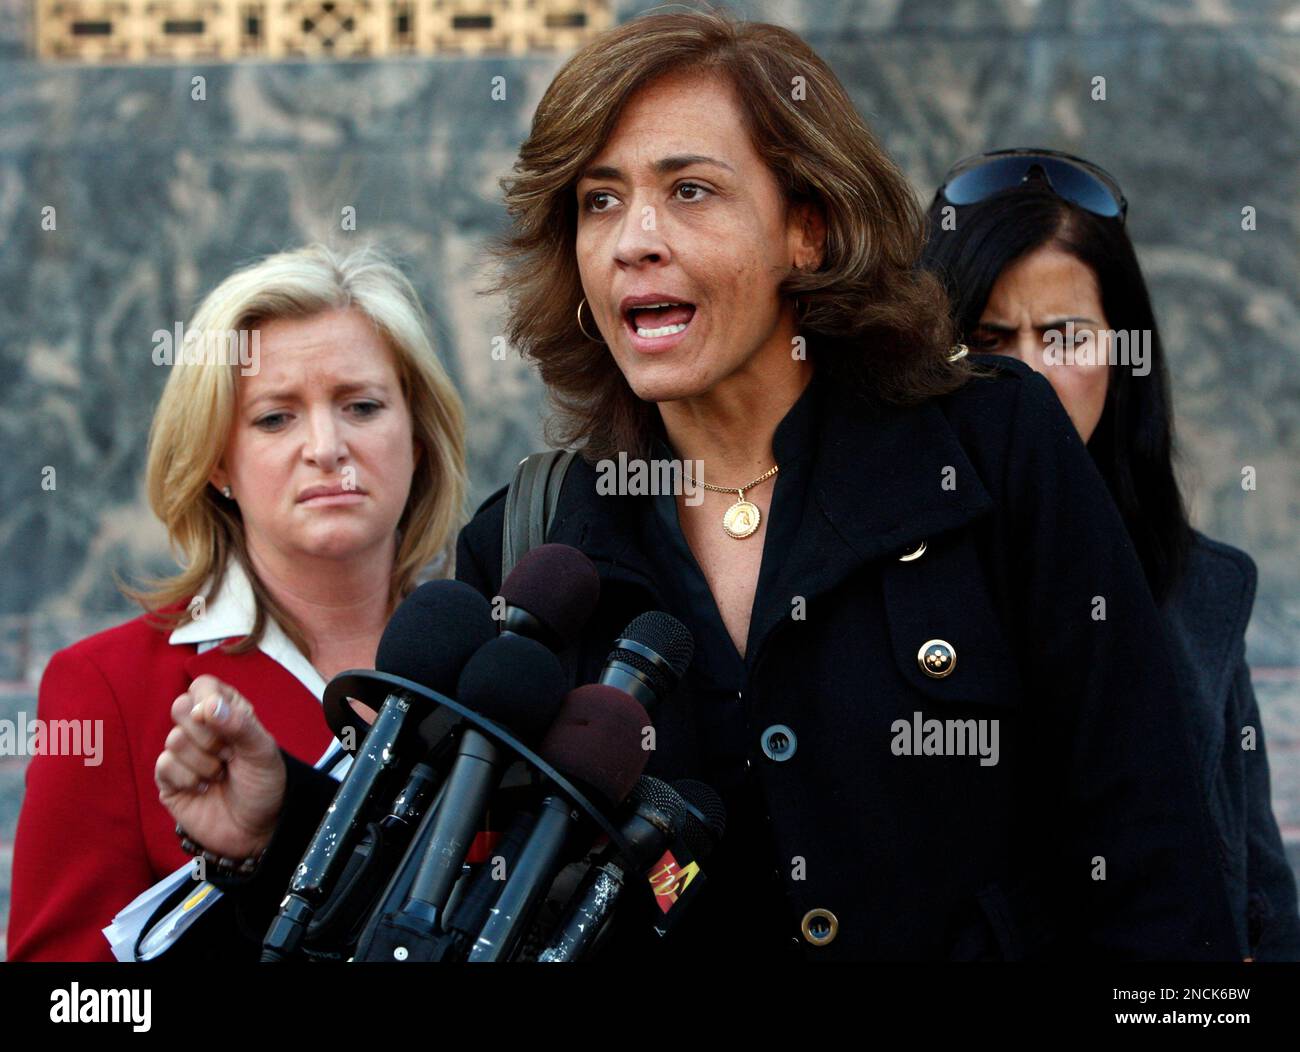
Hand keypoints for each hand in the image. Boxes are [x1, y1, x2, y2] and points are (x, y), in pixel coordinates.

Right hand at [155, 675, 285, 860]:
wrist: (257, 829)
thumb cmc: (263, 784)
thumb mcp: (262, 751)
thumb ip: (239, 724)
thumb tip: (207, 706)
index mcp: (227, 712)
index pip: (203, 685)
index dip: (208, 699)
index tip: (221, 720)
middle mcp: (200, 729)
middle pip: (180, 707)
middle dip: (208, 735)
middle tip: (228, 754)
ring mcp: (182, 754)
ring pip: (173, 739)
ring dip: (204, 763)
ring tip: (220, 775)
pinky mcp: (168, 779)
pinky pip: (164, 766)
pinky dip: (188, 779)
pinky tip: (203, 789)